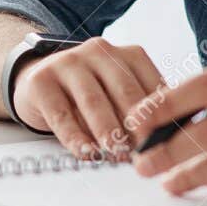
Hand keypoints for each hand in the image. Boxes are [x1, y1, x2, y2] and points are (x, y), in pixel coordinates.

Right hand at [13, 38, 166, 157]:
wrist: (39, 79)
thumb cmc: (89, 94)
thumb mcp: (118, 95)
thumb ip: (141, 113)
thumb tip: (164, 144)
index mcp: (128, 54)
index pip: (151, 85)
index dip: (161, 116)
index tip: (167, 143)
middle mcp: (100, 52)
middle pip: (124, 91)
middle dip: (136, 125)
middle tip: (144, 152)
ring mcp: (68, 62)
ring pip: (93, 101)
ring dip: (107, 131)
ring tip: (116, 153)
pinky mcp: (42, 80)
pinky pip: (62, 114)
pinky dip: (75, 137)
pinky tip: (85, 152)